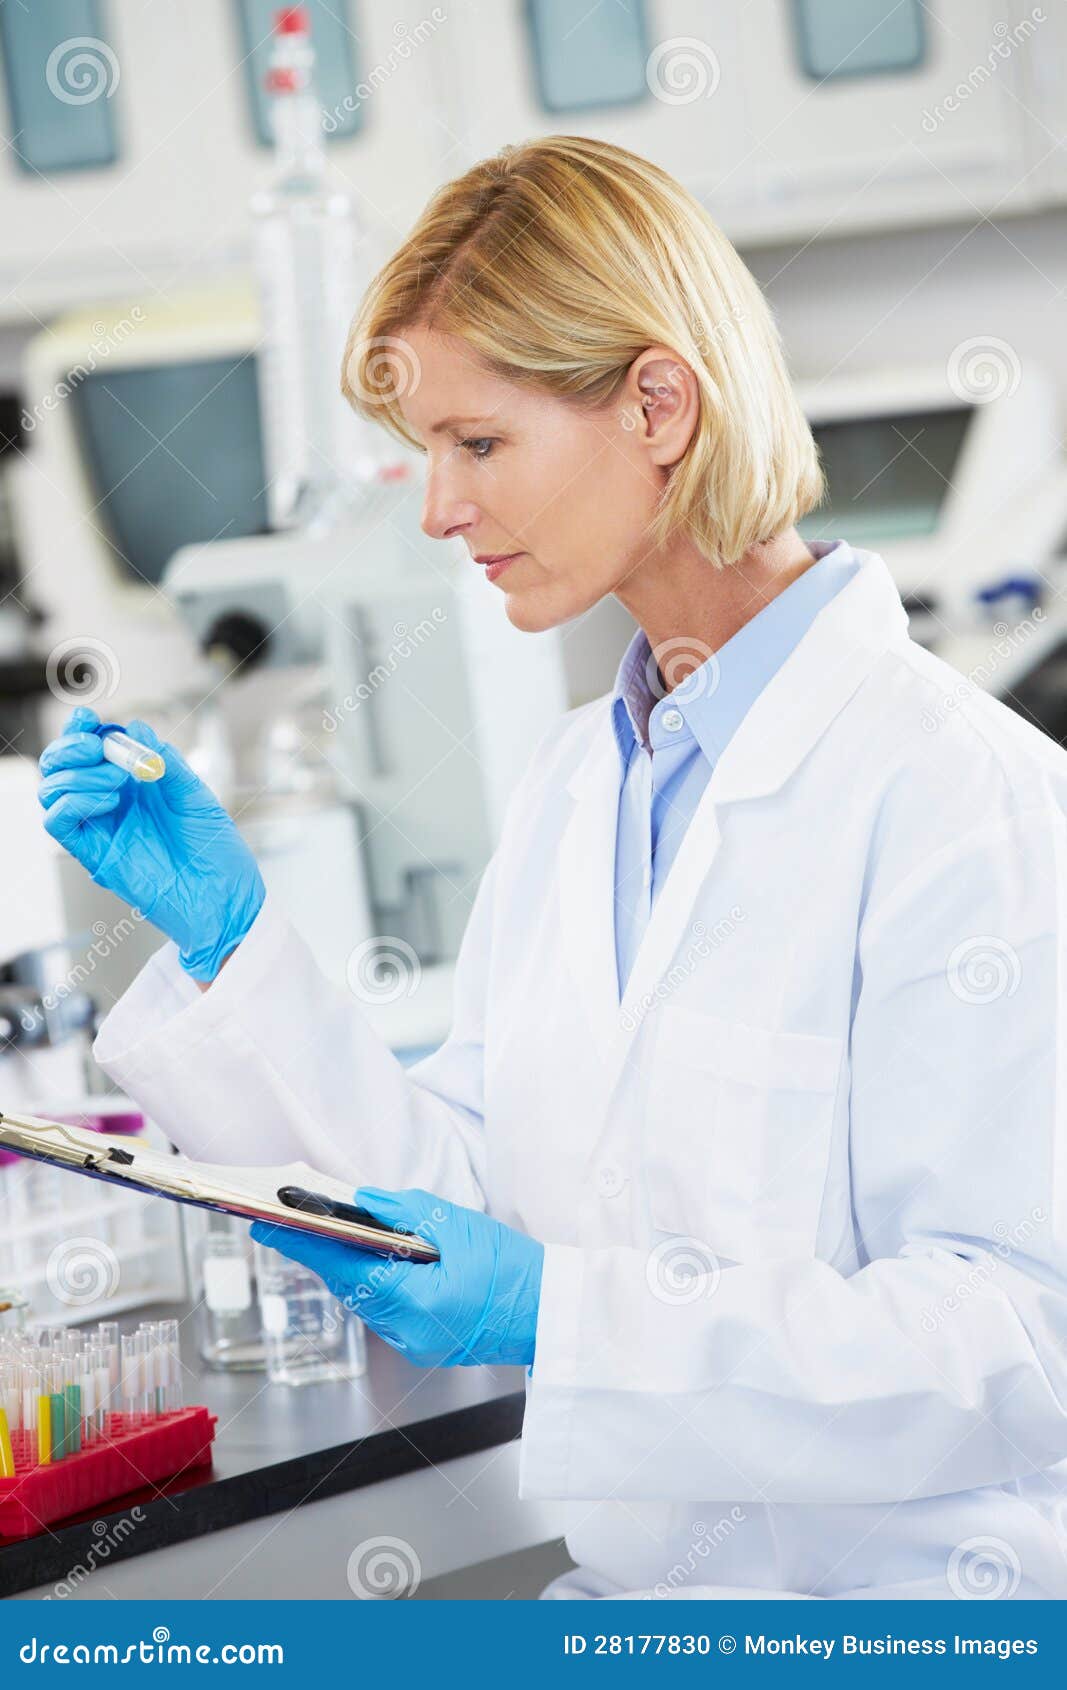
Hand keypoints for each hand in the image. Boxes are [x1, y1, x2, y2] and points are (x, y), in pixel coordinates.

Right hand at [37, 704, 264, 981]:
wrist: (225, 897)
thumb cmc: (216, 851)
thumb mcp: (195, 794)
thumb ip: (164, 762)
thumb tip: (135, 729)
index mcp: (133, 785)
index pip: (89, 751)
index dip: (81, 729)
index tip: (90, 718)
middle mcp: (110, 804)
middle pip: (60, 767)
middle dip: (70, 747)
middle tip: (99, 746)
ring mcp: (101, 829)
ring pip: (52, 791)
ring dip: (77, 773)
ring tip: (117, 779)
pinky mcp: (96, 854)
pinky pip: (60, 823)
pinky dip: (73, 801)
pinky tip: (106, 799)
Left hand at [250, 1187, 543, 1368]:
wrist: (554, 1316)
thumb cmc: (519, 1271)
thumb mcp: (464, 1227)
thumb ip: (408, 1213)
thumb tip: (363, 1203)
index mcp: (419, 1304)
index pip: (346, 1269)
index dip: (304, 1245)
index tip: (270, 1225)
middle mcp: (410, 1333)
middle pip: (350, 1286)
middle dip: (322, 1250)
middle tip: (289, 1220)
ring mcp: (415, 1345)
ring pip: (364, 1299)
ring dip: (347, 1265)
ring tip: (326, 1231)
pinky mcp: (423, 1344)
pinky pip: (384, 1309)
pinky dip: (372, 1281)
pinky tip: (369, 1257)